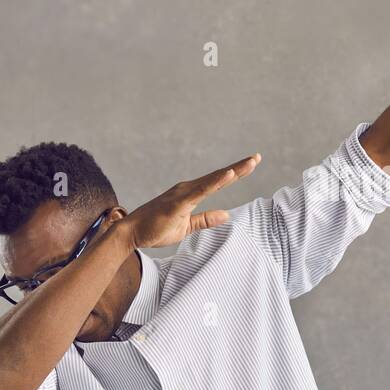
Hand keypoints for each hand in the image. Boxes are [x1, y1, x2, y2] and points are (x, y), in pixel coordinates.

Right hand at [124, 153, 260, 248]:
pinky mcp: (179, 202)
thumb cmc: (155, 229)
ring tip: (250, 162)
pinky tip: (229, 174)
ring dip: (232, 171)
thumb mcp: (187, 227)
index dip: (236, 173)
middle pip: (219, 177)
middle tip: (258, 157)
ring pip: (213, 180)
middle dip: (240, 167)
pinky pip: (201, 191)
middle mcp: (188, 189)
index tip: (252, 164)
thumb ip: (206, 219)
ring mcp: (183, 193)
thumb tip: (226, 215)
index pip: (219, 182)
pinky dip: (216, 181)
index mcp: (191, 194)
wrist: (132, 233)